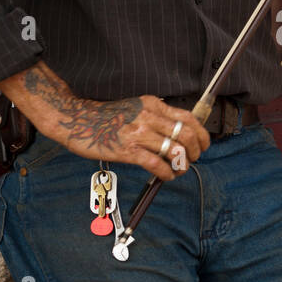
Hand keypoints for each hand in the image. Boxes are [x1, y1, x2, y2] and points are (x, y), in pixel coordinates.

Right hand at [43, 93, 210, 181]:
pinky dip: (167, 173)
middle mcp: (148, 116)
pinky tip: (166, 176)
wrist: (77, 120)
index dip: (202, 134)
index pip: (188, 117)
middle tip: (192, 159)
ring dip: (182, 165)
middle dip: (196, 151)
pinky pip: (157, 164)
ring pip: (175, 150)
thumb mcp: (136, 108)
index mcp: (152, 104)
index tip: (204, 145)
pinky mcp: (128, 150)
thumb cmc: (106, 118)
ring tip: (178, 170)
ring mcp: (138, 133)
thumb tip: (178, 135)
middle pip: (186, 135)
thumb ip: (156, 117)